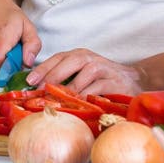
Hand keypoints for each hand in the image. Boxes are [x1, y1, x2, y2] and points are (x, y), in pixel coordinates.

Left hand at [26, 48, 143, 96]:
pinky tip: (75, 107)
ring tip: (54, 103)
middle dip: (50, 78)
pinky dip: (83, 100)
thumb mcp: (83, 73)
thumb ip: (66, 78)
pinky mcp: (112, 83)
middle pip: (66, 64)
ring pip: (79, 80)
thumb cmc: (103, 79)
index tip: (29, 81)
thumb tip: (40, 90)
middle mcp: (88, 58)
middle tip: (39, 92)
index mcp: (79, 55)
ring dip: (66, 93)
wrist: (134, 80)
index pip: (57, 58)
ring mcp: (101, 69)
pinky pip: (94, 92)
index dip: (42, 69)